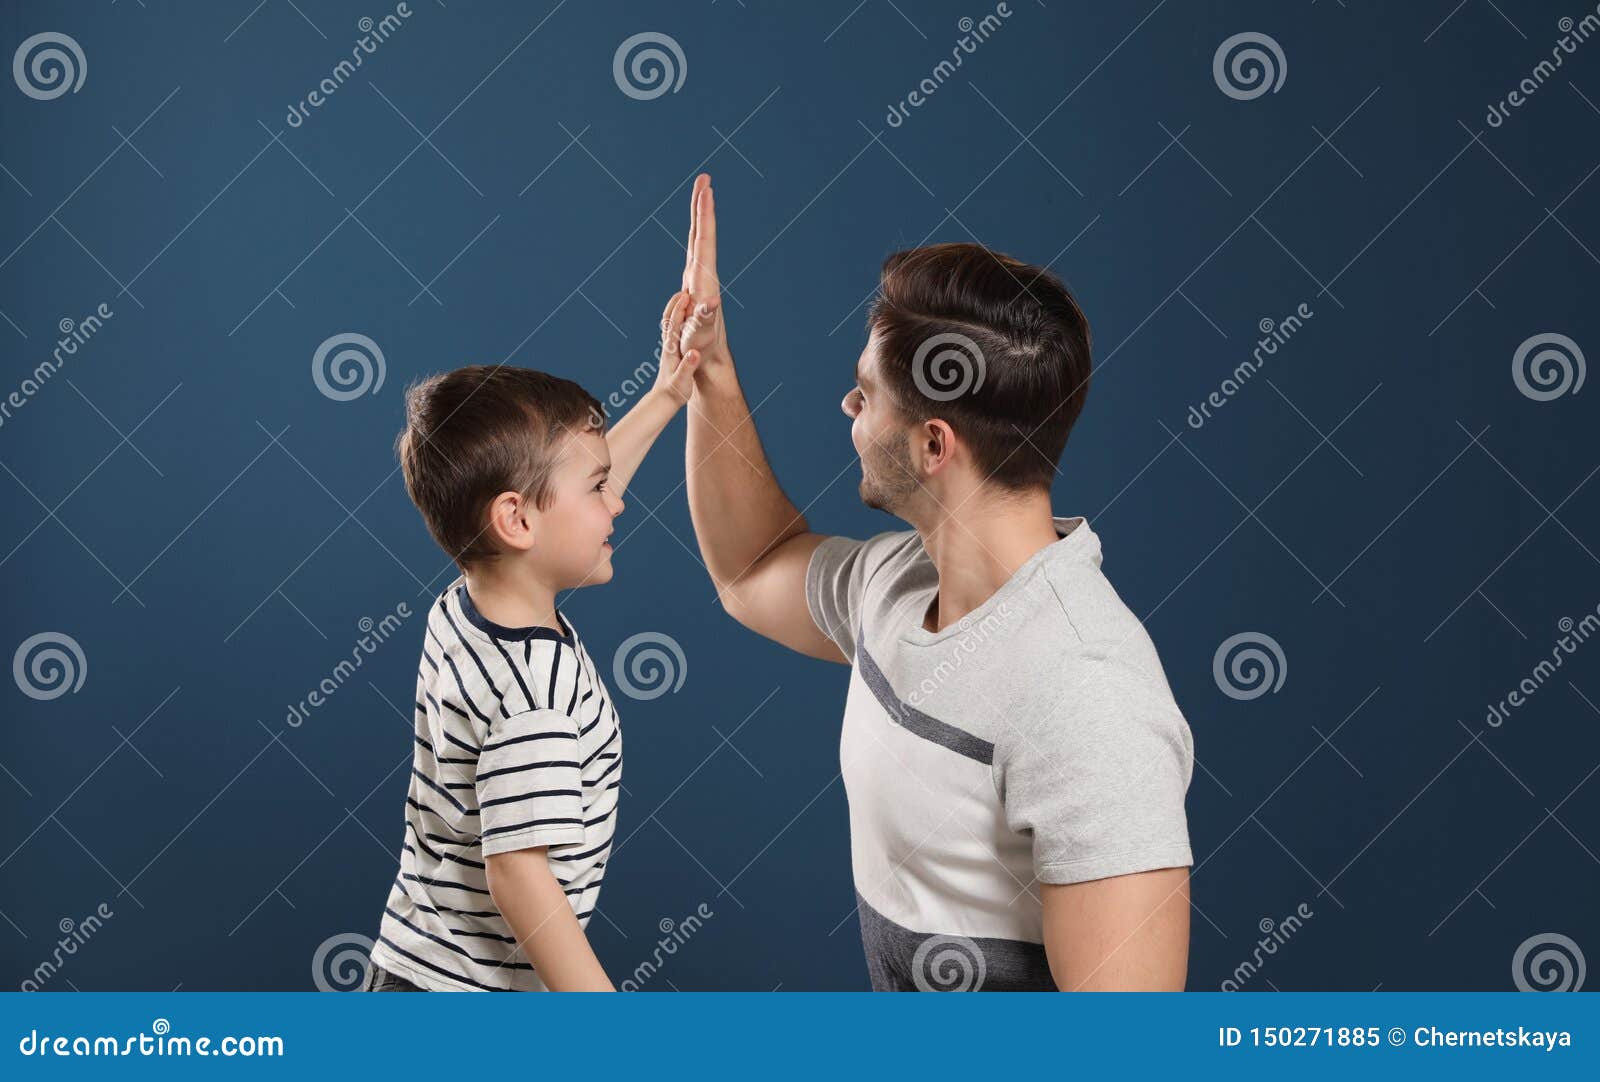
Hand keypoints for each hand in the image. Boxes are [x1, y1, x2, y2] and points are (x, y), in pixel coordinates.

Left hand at [652, 289, 700, 405]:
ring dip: (677, 310)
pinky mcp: (672, 353)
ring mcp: (669, 349)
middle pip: (669, 320)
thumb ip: (688, 366)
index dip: (680, 309)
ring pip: (671, 324)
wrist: (663, 401)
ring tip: (685, 299)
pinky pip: (674, 332)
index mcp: (671, 349)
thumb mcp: (682, 380)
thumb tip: (694, 353)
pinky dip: (678, 321)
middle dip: (676, 304)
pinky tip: (685, 319)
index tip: (686, 294)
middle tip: (686, 289)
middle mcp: (668, 346)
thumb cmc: (674, 392)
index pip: (674, 324)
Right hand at [679, 174, 727, 363]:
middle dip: (702, 206)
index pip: (704, 241)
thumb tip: (710, 302)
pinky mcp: (695, 286)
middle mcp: (704, 275)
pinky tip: (698, 227)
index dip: (704, 215)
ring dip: (700, 216)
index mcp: (704, 280)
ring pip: (699, 240)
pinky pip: (695, 253)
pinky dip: (696, 234)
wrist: (708, 360)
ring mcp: (699, 279)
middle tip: (704, 178)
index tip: (707, 190)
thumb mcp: (702, 334)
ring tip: (702, 193)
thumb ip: (705, 317)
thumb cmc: (702, 348)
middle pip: (702, 234)